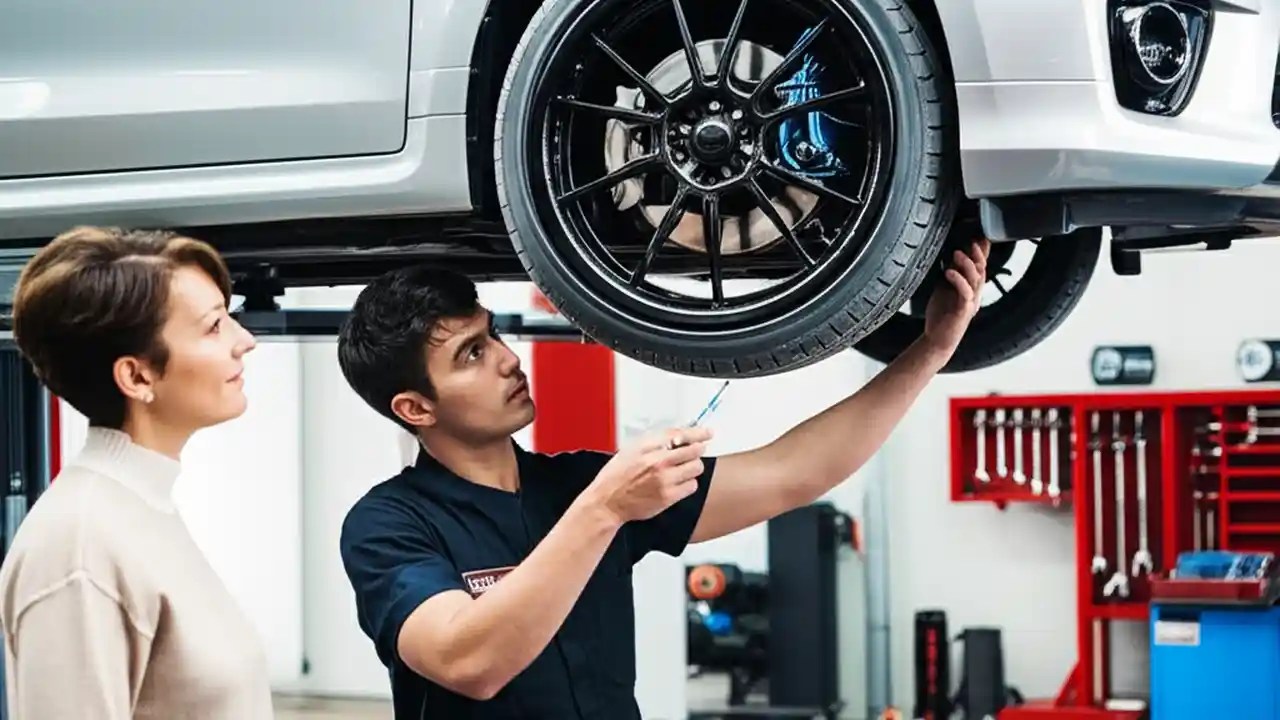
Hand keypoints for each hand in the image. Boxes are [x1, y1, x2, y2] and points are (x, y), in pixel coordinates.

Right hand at [585, 426, 712, 524]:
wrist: (607, 501)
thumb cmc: (616, 476)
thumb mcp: (631, 449)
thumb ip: (654, 442)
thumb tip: (679, 436)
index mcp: (647, 446)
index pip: (680, 434)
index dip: (698, 433)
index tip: (707, 433)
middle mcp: (657, 461)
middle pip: (694, 450)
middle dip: (698, 450)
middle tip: (696, 452)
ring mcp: (664, 479)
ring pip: (696, 467)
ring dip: (692, 467)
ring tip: (682, 470)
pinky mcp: (668, 496)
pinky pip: (692, 486)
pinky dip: (688, 484)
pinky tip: (678, 483)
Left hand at [923, 239, 989, 355]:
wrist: (938, 340)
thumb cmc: (941, 316)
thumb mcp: (944, 290)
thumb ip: (951, 276)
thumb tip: (951, 258)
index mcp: (971, 289)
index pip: (980, 267)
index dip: (982, 252)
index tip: (981, 236)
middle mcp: (974, 295)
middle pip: (982, 270)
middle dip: (978, 254)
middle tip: (972, 241)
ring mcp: (970, 302)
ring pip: (976, 279)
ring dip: (967, 264)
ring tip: (957, 252)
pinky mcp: (964, 311)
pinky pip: (964, 293)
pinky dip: (958, 280)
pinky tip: (949, 272)